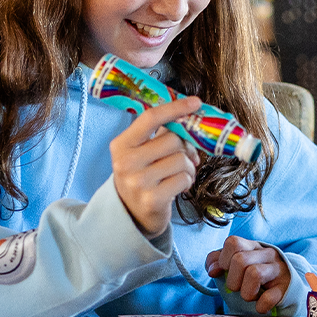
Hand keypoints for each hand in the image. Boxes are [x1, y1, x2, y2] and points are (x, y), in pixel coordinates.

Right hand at [110, 97, 202, 237]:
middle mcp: (125, 162)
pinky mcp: (152, 199)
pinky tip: (178, 186)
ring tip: (180, 174)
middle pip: (172, 140)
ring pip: (181, 160)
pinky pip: (183, 179)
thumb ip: (160, 134)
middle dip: (185, 148)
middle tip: (185, 157)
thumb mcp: (141, 153)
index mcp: (121, 145)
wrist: (131, 215)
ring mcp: (138, 182)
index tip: (195, 102)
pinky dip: (187, 181)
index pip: (150, 118)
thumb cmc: (142, 176)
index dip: (175, 108)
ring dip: (188, 167)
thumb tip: (190, 113)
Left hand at [207, 236, 291, 313]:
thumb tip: (212, 270)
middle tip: (237, 288)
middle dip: (232, 281)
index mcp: (252, 246)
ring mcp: (278, 269)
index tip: (225, 271)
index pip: (233, 242)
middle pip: (240, 260)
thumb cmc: (254, 276)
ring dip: (246, 293)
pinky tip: (260, 306)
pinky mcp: (286, 287)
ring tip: (250, 296)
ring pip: (254, 274)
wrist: (287, 287)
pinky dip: (260, 306)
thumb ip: (217, 262)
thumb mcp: (236, 265)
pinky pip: (269, 297)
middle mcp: (267, 254)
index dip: (223, 259)